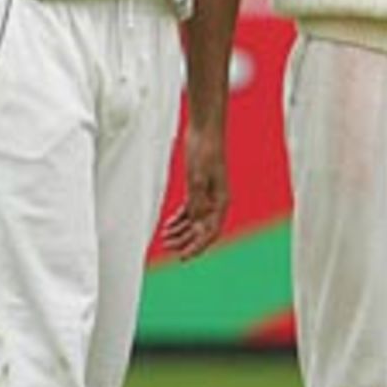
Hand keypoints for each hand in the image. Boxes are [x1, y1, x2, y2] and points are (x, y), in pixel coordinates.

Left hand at [160, 121, 228, 260]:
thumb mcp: (198, 175)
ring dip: (180, 232)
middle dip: (185, 241)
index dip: (197, 247)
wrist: (205, 130)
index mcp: (220, 201)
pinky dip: (179, 220)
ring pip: (194, 222)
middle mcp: (215, 201)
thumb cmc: (206, 149)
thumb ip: (197, 199)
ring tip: (165, 239)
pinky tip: (168, 225)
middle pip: (201, 230)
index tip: (184, 257)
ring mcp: (206, 195)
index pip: (210, 232)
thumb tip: (195, 219)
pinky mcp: (198, 188)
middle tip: (168, 248)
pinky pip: (189, 211)